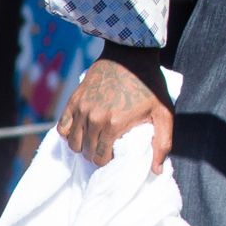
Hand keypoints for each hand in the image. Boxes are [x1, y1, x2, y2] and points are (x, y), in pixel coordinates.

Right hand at [56, 49, 173, 170]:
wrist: (131, 54)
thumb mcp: (164, 113)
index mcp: (113, 125)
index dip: (107, 161)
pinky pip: (62, 125)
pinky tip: (80, 132)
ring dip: (82, 146)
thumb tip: (156, 171)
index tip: (114, 155)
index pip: (100, 158)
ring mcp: (81, 108)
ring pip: (72, 141)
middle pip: (86, 151)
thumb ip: (162, 143)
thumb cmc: (150, 84)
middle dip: (95, 155)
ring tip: (94, 142)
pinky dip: (68, 133)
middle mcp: (93, 118)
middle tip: (106, 150)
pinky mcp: (74, 99)